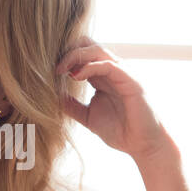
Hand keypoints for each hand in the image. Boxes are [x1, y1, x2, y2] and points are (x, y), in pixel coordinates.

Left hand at [55, 37, 172, 161]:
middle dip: (67, 51)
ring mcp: (122, 73)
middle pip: (88, 45)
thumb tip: (50, 97)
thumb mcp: (87, 116)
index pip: (82, 53)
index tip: (47, 69)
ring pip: (97, 50)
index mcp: (102, 76)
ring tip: (60, 69)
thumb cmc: (120, 131)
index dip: (63, 57)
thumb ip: (71, 105)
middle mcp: (112, 70)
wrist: (144, 146)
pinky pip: (108, 64)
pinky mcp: (130, 80)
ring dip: (75, 56)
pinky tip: (76, 76)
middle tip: (52, 66)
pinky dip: (89, 66)